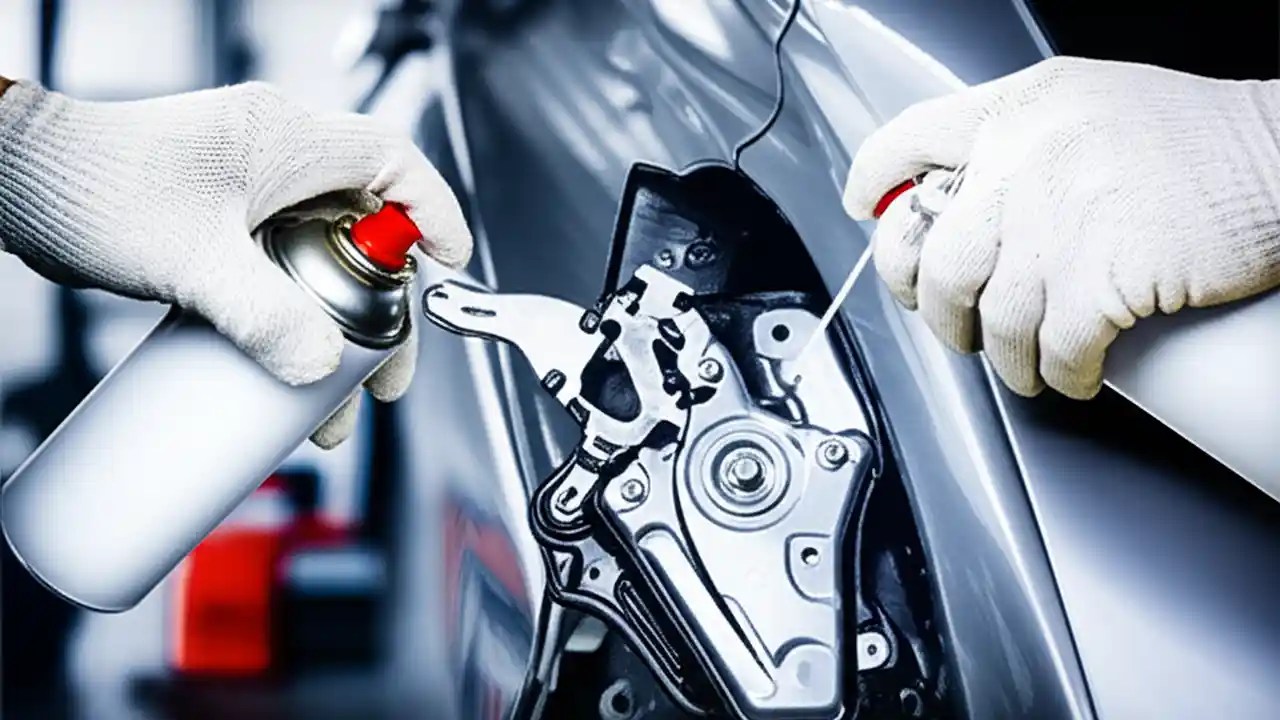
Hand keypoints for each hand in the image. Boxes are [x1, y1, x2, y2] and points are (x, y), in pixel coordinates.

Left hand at [0, 81, 471, 446]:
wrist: (18, 183)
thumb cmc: (95, 186)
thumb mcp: (192, 258)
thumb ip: (262, 314)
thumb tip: (318, 367)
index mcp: (286, 140)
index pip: (392, 163)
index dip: (433, 212)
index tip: (451, 263)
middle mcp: (276, 159)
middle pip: (365, 231)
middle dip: (383, 309)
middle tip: (383, 374)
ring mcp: (249, 190)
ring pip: (323, 259)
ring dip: (336, 326)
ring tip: (332, 399)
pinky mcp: (221, 221)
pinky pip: (280, 270)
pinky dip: (292, 318)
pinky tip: (284, 369)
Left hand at [843, 57, 1279, 398]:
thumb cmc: (1201, 142)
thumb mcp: (1092, 109)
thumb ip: (1026, 145)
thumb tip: (968, 202)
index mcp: (1020, 113)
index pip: (912, 138)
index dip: (877, 178)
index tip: (867, 209)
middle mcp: (1026, 159)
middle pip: (935, 255)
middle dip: (934, 307)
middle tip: (953, 324)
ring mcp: (1058, 219)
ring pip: (990, 315)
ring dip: (1002, 356)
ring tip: (1025, 365)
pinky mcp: (1098, 275)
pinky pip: (1050, 346)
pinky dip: (1058, 373)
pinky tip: (1071, 374)